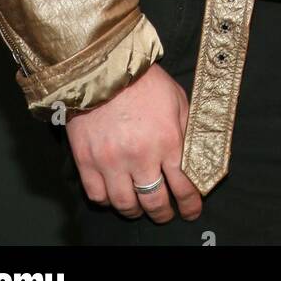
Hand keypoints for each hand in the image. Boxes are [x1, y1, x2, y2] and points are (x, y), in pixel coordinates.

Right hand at [65, 62, 202, 222]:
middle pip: (155, 201)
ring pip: (125, 205)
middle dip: (164, 213)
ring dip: (136, 211)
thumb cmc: (143, 80)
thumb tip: (193, 156)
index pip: (183, 186)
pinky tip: (115, 194)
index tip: (191, 211)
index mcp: (167, 140)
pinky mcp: (86, 161)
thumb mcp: (176, 99)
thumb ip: (185, 130)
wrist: (103, 66)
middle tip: (166, 214)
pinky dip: (108, 201)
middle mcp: (140, 156)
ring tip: (140, 208)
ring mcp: (111, 161)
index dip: (190, 204)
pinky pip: (98, 196)